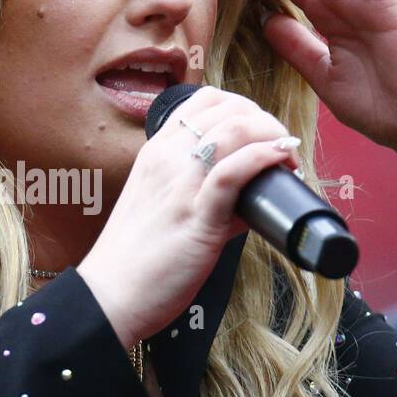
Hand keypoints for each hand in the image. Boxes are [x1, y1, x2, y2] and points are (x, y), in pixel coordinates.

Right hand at [77, 85, 300, 349]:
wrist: (109, 295)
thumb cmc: (136, 259)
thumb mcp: (161, 208)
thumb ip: (204, 196)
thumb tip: (249, 201)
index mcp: (157, 152)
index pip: (205, 101)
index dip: (243, 107)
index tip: (261, 132)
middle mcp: (167, 159)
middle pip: (227, 109)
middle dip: (267, 121)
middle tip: (282, 148)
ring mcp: (179, 185)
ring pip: (232, 130)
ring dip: (272, 136)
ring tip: (287, 158)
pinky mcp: (195, 217)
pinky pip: (231, 173)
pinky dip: (263, 158)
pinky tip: (280, 162)